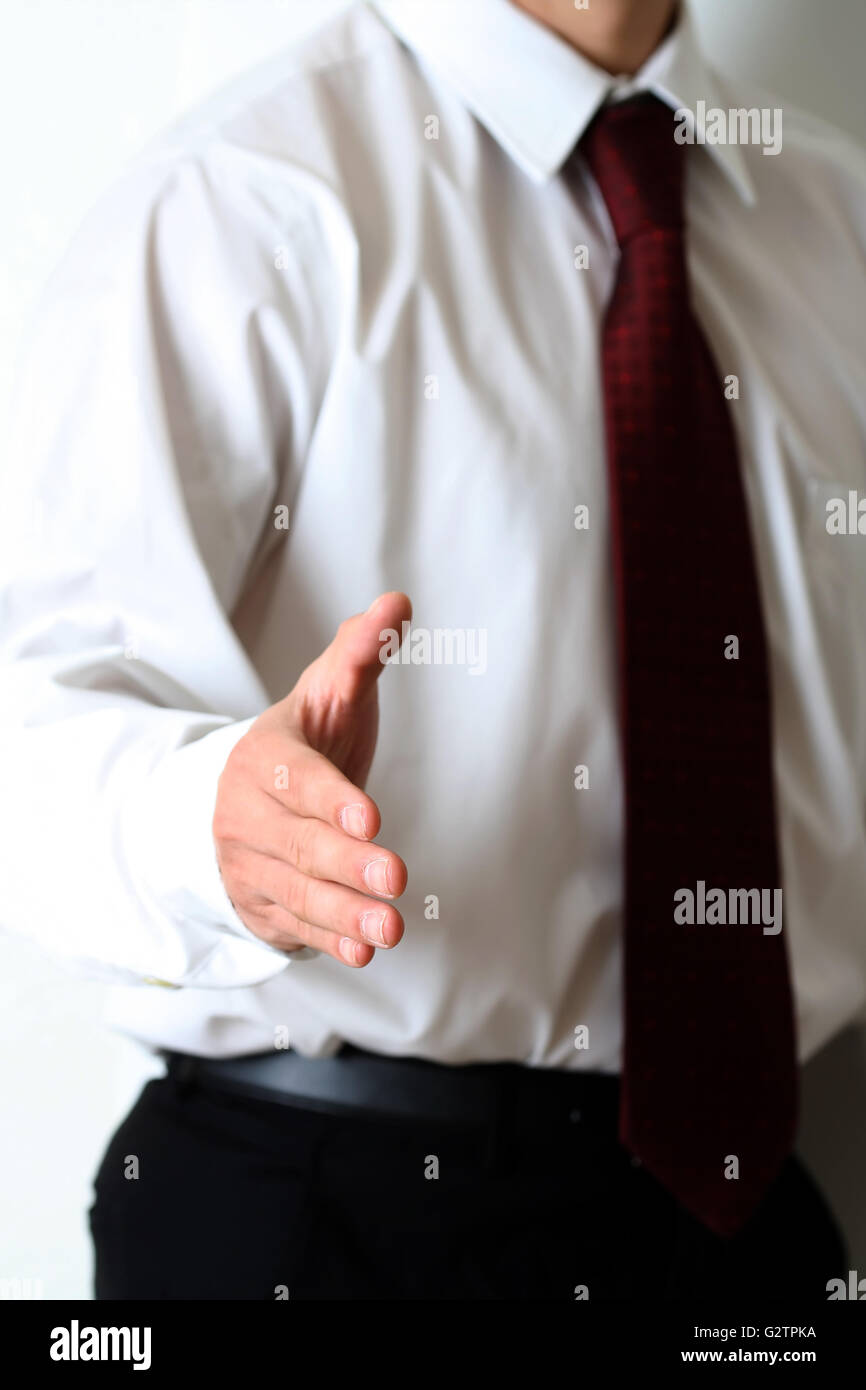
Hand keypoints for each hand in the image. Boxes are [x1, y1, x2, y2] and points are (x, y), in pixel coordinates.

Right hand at [213, 591, 410, 965]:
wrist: (244, 798)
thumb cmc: (304, 740)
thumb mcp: (326, 693)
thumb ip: (360, 653)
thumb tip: (396, 604)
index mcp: (265, 756)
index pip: (298, 779)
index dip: (332, 801)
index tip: (371, 818)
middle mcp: (248, 814)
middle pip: (303, 844)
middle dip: (349, 864)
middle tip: (397, 876)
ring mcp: (252, 865)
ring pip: (301, 892)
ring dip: (346, 913)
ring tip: (390, 928)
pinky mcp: (264, 906)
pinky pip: (297, 926)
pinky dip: (330, 941)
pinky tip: (363, 951)